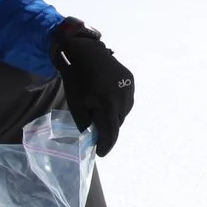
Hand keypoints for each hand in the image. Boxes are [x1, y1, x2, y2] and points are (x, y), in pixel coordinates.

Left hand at [51, 17, 134, 154]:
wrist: (85, 52)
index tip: (100, 153)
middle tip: (98, 132)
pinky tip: (109, 99)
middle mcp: (122, 98)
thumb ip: (86, 123)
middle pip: (117, 123)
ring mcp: (129, 89)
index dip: (106, 146)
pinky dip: (119, 104)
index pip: (110, 133)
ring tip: (103, 112)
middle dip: (108, 130)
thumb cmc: (76, 79)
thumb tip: (93, 137)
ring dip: (114, 117)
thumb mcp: (76, 104)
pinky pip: (127, 100)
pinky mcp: (131, 81)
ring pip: (124, 112)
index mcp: (107, 105)